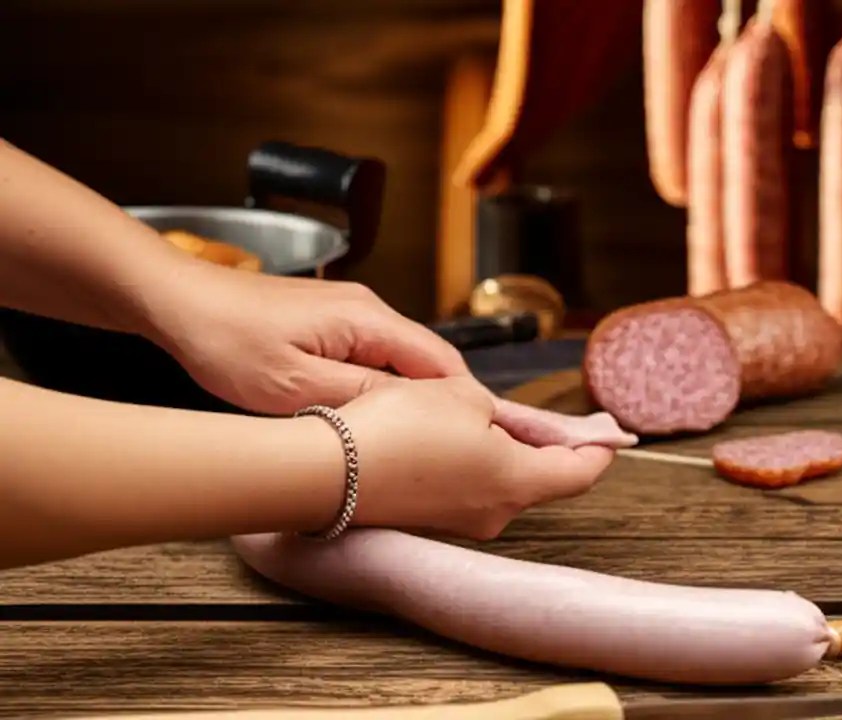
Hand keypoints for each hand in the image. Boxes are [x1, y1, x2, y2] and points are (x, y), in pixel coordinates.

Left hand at [148, 263, 468, 414]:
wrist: (175, 300)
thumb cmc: (224, 339)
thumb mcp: (294, 386)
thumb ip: (361, 397)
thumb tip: (419, 412)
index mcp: (368, 320)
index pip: (443, 362)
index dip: (466, 404)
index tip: (474, 442)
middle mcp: (368, 310)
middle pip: (428, 363)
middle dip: (440, 407)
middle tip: (443, 454)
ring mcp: (349, 315)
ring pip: (400, 365)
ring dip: (406, 402)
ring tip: (407, 444)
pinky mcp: (329, 324)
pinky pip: (373, 360)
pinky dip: (379, 392)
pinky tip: (366, 420)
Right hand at [319, 375, 613, 538]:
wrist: (327, 472)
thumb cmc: (398, 430)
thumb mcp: (459, 393)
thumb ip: (492, 407)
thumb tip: (491, 422)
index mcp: (519, 482)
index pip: (580, 473)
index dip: (598, 449)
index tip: (610, 433)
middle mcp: (497, 512)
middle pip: (539, 478)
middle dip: (544, 444)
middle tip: (547, 416)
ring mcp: (460, 522)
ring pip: (499, 481)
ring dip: (500, 450)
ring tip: (480, 412)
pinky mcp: (428, 520)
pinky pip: (464, 488)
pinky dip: (467, 462)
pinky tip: (444, 434)